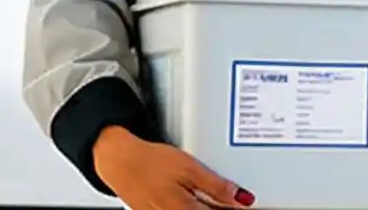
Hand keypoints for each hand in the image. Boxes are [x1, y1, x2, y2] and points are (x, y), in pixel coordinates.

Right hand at [93, 126, 254, 209]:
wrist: (121, 162)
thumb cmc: (151, 161)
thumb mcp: (189, 167)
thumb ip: (215, 185)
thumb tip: (240, 198)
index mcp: (185, 208)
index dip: (234, 209)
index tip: (247, 204)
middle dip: (224, 209)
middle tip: (236, 201)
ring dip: (211, 209)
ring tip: (221, 202)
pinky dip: (195, 207)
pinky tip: (201, 202)